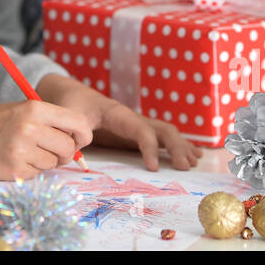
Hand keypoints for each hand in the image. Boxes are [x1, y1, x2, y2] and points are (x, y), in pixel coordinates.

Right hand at [0, 98, 93, 180]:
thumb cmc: (1, 122)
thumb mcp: (25, 110)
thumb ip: (53, 121)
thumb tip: (82, 139)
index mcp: (35, 108)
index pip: (77, 122)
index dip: (83, 134)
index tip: (80, 139)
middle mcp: (30, 128)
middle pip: (68, 147)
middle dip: (64, 151)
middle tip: (51, 147)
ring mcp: (22, 151)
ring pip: (54, 163)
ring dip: (46, 160)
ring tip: (28, 151)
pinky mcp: (16, 170)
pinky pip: (39, 174)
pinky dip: (32, 169)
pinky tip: (18, 159)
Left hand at [37, 75, 199, 170]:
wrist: (76, 96)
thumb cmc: (73, 105)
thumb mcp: (68, 114)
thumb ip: (73, 129)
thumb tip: (83, 144)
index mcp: (118, 115)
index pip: (140, 130)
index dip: (149, 147)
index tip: (153, 168)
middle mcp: (134, 119)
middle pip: (162, 129)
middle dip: (176, 146)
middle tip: (185, 167)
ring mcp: (138, 125)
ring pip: (167, 133)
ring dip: (182, 147)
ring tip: (194, 163)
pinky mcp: (138, 133)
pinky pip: (163, 138)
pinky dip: (181, 146)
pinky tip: (195, 155)